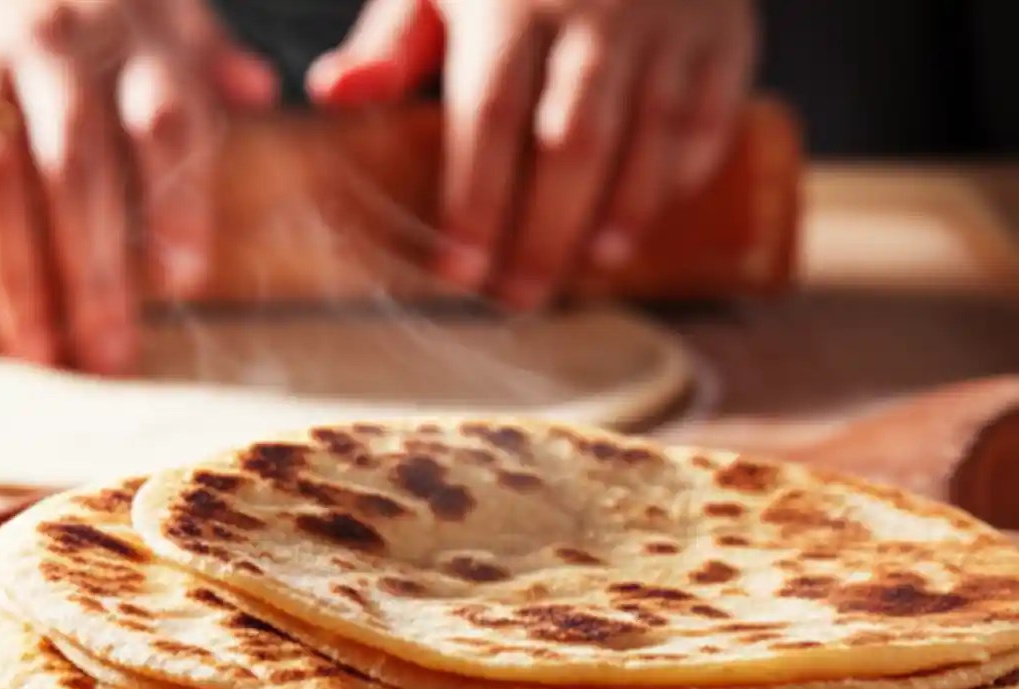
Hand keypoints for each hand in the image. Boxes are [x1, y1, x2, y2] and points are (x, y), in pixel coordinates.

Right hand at [0, 0, 276, 372]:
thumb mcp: (155, 12)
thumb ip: (204, 59)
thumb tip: (260, 92)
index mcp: (130, 37)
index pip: (164, 124)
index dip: (178, 203)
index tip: (185, 282)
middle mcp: (50, 44)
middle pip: (76, 171)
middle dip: (94, 275)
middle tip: (108, 358)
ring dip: (13, 273)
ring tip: (35, 354)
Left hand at [309, 0, 756, 309]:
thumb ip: (392, 42)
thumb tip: (330, 96)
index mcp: (507, 2)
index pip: (487, 116)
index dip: (474, 200)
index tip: (459, 270)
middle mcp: (591, 12)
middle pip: (571, 141)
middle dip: (544, 230)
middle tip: (520, 296)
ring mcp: (664, 18)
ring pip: (650, 130)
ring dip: (624, 209)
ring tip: (593, 267)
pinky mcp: (721, 26)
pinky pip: (712, 108)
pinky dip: (688, 167)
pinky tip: (655, 213)